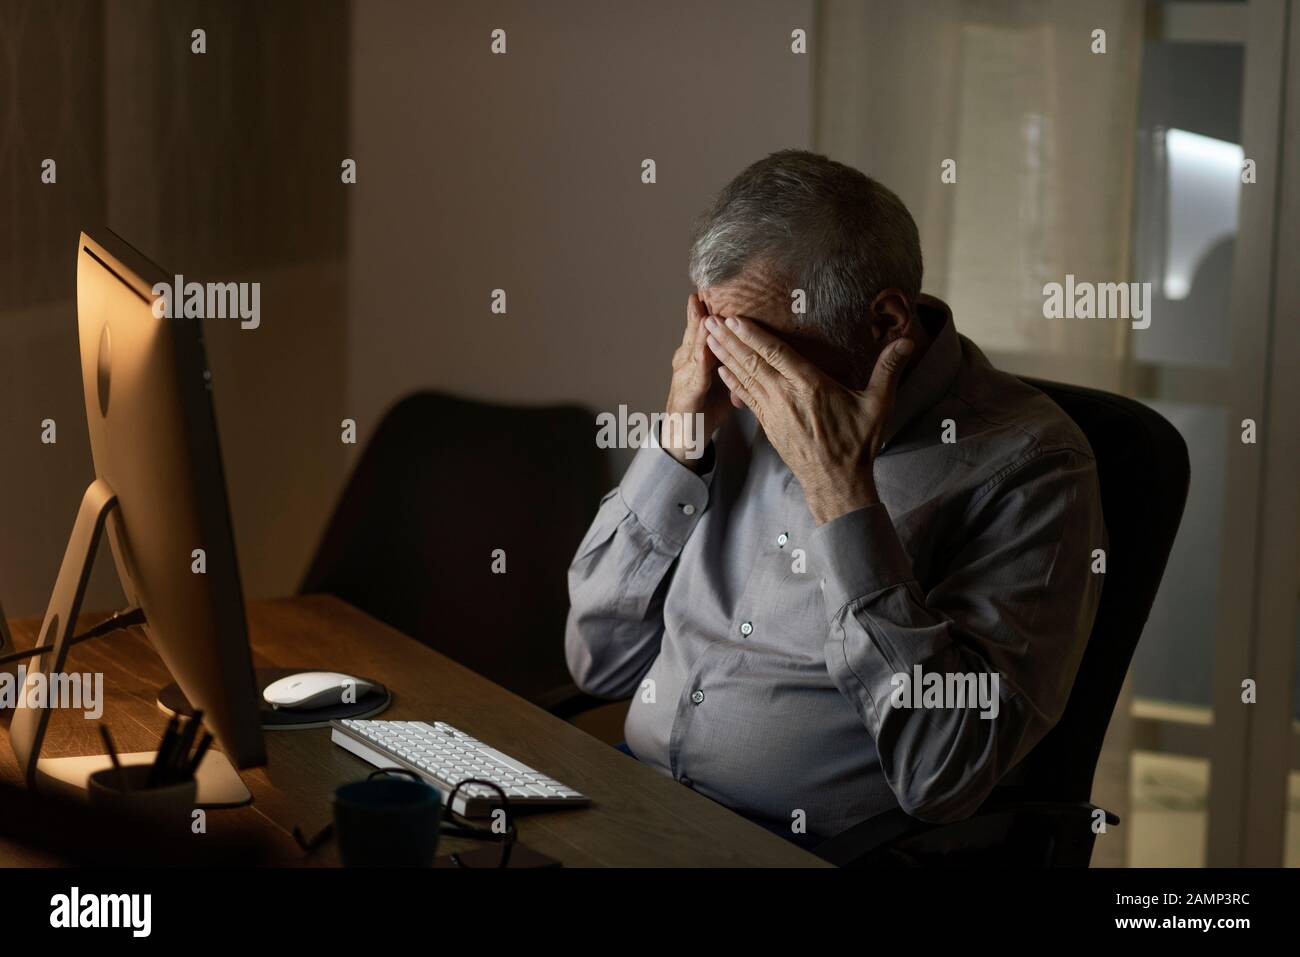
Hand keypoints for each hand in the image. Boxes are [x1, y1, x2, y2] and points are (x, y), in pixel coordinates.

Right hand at [661, 293, 734, 466]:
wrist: (683, 439)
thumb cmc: (704, 409)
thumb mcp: (724, 382)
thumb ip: (737, 365)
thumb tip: (757, 349)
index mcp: (696, 357)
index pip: (704, 329)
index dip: (709, 309)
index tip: (716, 287)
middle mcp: (687, 363)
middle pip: (695, 332)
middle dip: (700, 312)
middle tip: (705, 288)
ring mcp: (684, 377)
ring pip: (693, 349)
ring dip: (698, 331)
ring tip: (703, 312)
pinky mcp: (686, 395)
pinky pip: (696, 375)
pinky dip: (701, 362)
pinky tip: (706, 351)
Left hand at [704, 314, 912, 523]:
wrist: (836, 482)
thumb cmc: (857, 444)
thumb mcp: (878, 405)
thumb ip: (888, 370)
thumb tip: (908, 341)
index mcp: (810, 387)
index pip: (776, 355)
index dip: (753, 335)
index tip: (735, 318)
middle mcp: (786, 397)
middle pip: (752, 362)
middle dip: (729, 340)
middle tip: (709, 319)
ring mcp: (774, 412)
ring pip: (745, 377)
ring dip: (725, 356)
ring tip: (708, 336)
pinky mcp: (769, 425)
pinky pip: (747, 398)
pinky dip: (732, 381)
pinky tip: (721, 369)